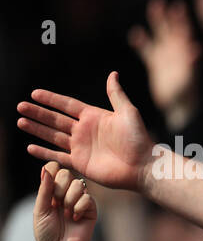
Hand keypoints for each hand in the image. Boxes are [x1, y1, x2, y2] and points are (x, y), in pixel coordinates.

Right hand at [18, 72, 155, 191]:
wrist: (144, 166)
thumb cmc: (139, 139)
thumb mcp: (128, 112)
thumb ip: (116, 94)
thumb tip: (113, 74)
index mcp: (94, 117)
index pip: (67, 105)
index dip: (51, 99)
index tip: (35, 93)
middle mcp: (84, 131)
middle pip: (55, 119)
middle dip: (38, 113)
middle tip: (20, 106)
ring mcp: (81, 147)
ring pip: (53, 136)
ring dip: (36, 129)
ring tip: (20, 121)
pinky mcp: (81, 163)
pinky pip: (58, 156)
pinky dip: (44, 153)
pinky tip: (30, 146)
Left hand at [33, 162, 95, 240]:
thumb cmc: (47, 234)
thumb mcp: (40, 210)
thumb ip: (44, 190)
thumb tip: (46, 169)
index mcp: (51, 191)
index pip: (54, 169)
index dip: (52, 173)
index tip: (48, 189)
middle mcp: (66, 193)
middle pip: (66, 174)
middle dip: (60, 188)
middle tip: (56, 204)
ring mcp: (79, 201)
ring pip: (78, 184)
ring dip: (69, 200)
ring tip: (66, 214)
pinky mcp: (91, 210)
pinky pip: (88, 198)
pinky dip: (79, 208)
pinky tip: (75, 219)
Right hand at [128, 0, 200, 125]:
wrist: (179, 107)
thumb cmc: (187, 94)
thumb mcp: (190, 78)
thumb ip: (192, 63)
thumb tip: (196, 49)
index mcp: (185, 54)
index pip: (184, 32)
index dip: (181, 20)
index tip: (178, 7)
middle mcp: (176, 52)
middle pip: (170, 29)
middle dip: (167, 16)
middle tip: (160, 1)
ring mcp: (165, 57)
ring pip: (159, 35)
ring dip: (156, 21)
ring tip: (154, 6)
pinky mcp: (155, 64)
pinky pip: (147, 50)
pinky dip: (141, 42)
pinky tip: (135, 34)